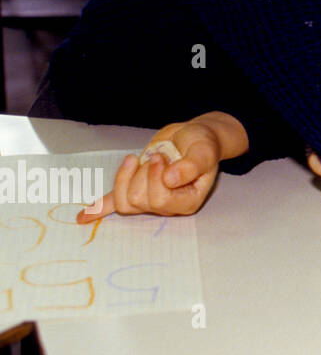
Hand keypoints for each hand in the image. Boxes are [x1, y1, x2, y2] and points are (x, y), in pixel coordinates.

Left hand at [77, 112, 248, 221]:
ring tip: (138, 160)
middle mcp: (168, 206)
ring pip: (124, 201)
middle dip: (142, 173)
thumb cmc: (203, 143)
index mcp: (187, 201)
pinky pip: (114, 204)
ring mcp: (150, 201)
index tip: (161, 156)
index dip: (155, 177)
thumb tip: (170, 178)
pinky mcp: (136, 189)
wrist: (193, 136)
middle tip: (156, 157)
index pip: (160, 200)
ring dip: (126, 176)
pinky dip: (98, 210)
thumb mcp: (203, 150)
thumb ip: (192, 165)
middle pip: (139, 200)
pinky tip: (83, 218)